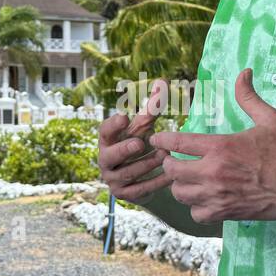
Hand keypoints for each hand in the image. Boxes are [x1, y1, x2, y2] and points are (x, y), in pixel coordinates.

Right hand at [97, 77, 171, 201]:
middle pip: (110, 155)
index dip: (112, 125)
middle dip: (124, 150)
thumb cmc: (138, 144)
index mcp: (107, 140)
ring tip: (165, 156)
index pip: (104, 131)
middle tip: (139, 143)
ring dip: (148, 164)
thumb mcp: (143, 127)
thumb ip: (151, 108)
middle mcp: (105, 160)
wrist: (137, 178)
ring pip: (129, 172)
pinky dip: (156, 182)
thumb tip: (162, 81)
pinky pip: (140, 189)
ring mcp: (112, 179)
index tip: (124, 117)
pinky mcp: (123, 194)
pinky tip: (171, 176)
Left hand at [148, 68, 275, 222]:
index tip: (156, 140)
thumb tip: (244, 72)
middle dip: (170, 164)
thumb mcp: (269, 119)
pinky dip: (196, 207)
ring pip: (180, 193)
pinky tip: (203, 199)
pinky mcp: (225, 212)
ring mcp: (217, 194)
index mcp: (221, 146)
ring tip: (187, 180)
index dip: (162, 140)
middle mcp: (214, 171)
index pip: (178, 141)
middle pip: (172, 170)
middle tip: (174, 160)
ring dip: (181, 185)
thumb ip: (249, 97)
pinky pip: (196, 213)